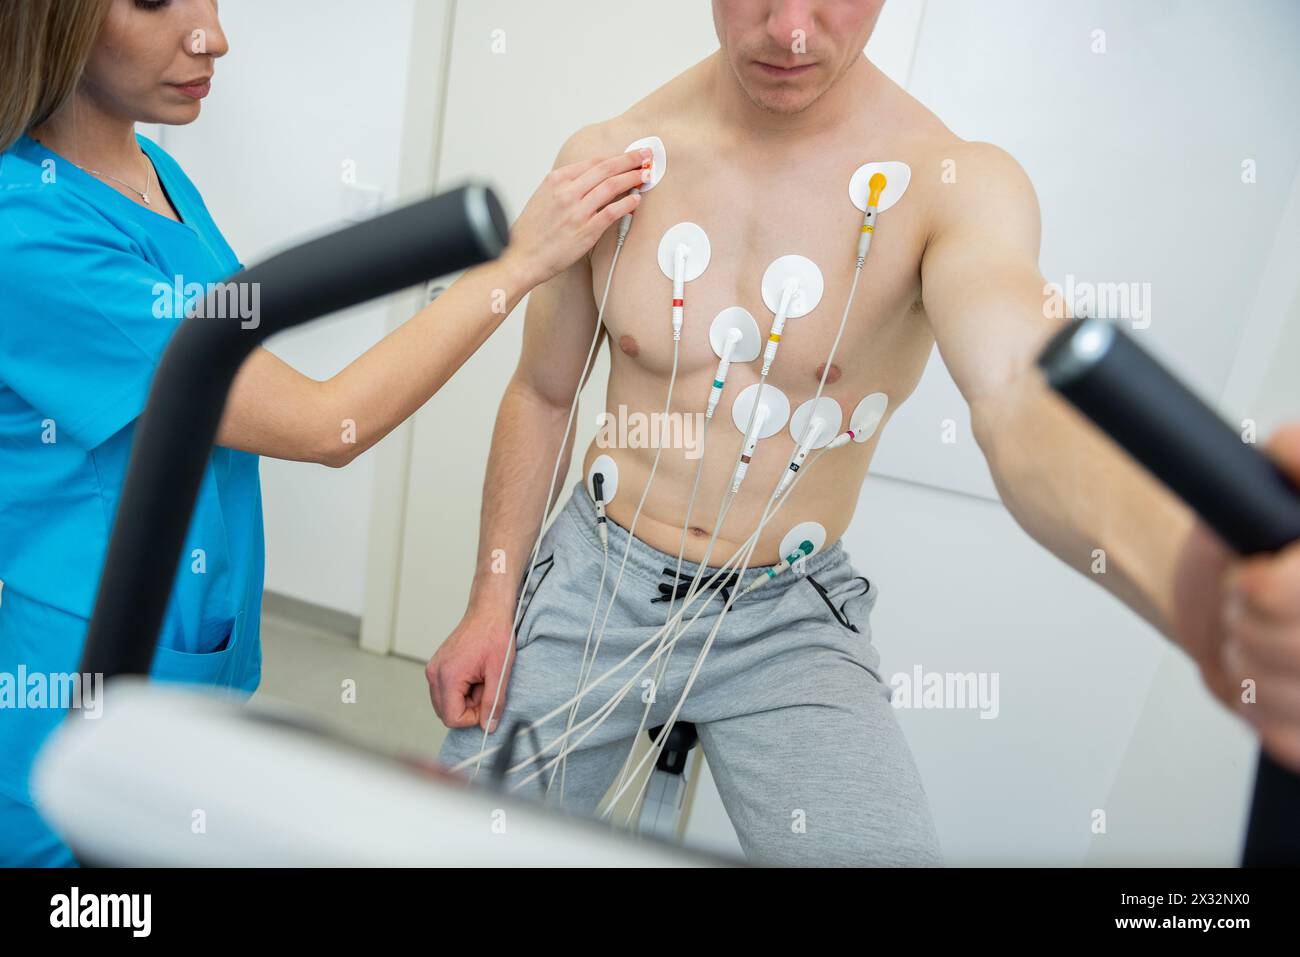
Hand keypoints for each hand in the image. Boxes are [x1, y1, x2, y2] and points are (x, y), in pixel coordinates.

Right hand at [426, 608, 516, 731]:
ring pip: (445, 702)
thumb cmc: (494, 635)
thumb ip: (493, 702)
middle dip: (468, 708)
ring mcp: (433, 669)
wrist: (488, 611)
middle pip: (446, 713)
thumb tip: (488, 726)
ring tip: (480, 679)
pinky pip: (445, 690)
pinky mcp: (437, 665)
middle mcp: (435, 673)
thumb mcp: (499, 672)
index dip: (472, 718)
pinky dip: (460, 689)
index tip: (487, 703)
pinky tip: (474, 674)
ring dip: (465, 699)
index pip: (452, 718)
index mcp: (448, 676)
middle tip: (485, 689)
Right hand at [500, 148, 650, 288]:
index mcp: (556, 180)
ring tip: (645, 176)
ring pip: (611, 186)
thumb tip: (591, 180)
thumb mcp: (543, 197)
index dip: (616, 157)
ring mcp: (576, 211)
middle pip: (606, 169)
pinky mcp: (585, 231)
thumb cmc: (531, 232)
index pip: (593, 162)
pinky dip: (627, 203)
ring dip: (633, 178)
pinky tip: (636, 200)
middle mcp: (567, 192)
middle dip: (630, 160)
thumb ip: (565, 186)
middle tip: (646, 156)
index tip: (629, 155)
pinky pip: (611, 212)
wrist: (519, 257)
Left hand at [1173, 424, 1299, 770]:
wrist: (1223, 584)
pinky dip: (1260, 710)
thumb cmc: (1246, 533)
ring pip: (1292, 695)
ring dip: (1246, 664)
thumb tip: (1283, 446)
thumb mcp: (1260, 482)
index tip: (1249, 575)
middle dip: (1247, 623)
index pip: (1286, 598)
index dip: (1264, 592)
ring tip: (1246, 634)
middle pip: (1294, 648)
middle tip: (1242, 601)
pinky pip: (1294, 742)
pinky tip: (1257, 678)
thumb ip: (1291, 459)